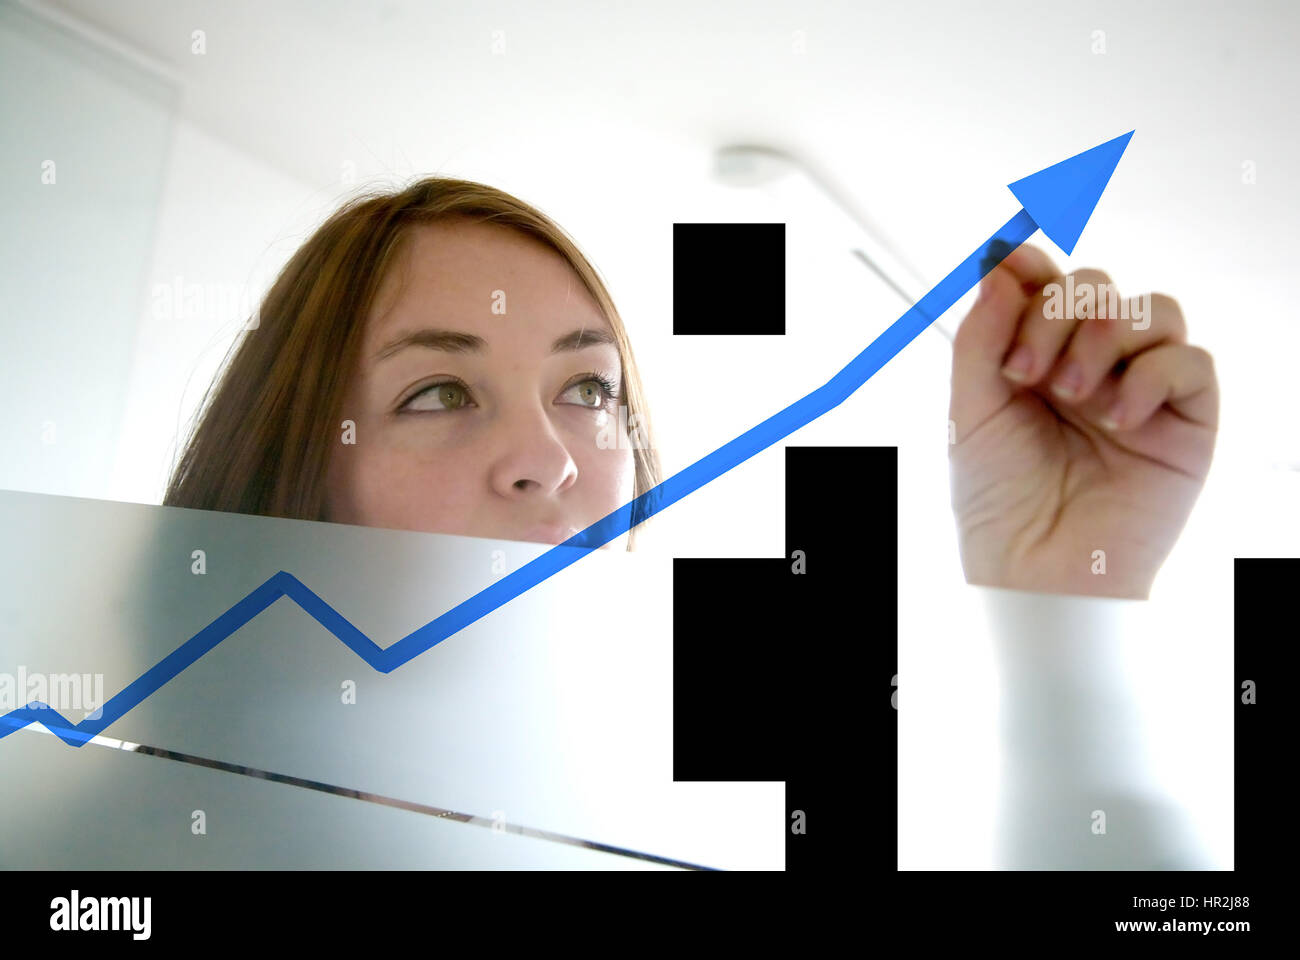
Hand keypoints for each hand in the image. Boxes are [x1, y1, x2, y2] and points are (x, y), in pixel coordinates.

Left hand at [947, 245, 1217, 598]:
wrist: (1036, 567)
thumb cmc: (999, 499)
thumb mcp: (969, 410)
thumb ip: (981, 335)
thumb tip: (1001, 262)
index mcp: (1036, 354)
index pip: (1046, 282)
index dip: (1031, 266)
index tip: (1007, 271)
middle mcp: (1090, 363)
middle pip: (1097, 285)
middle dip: (1057, 313)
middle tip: (1025, 373)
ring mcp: (1141, 387)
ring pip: (1152, 310)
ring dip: (1104, 340)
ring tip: (1072, 397)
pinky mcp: (1186, 420)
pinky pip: (1191, 362)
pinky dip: (1152, 376)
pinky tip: (1116, 420)